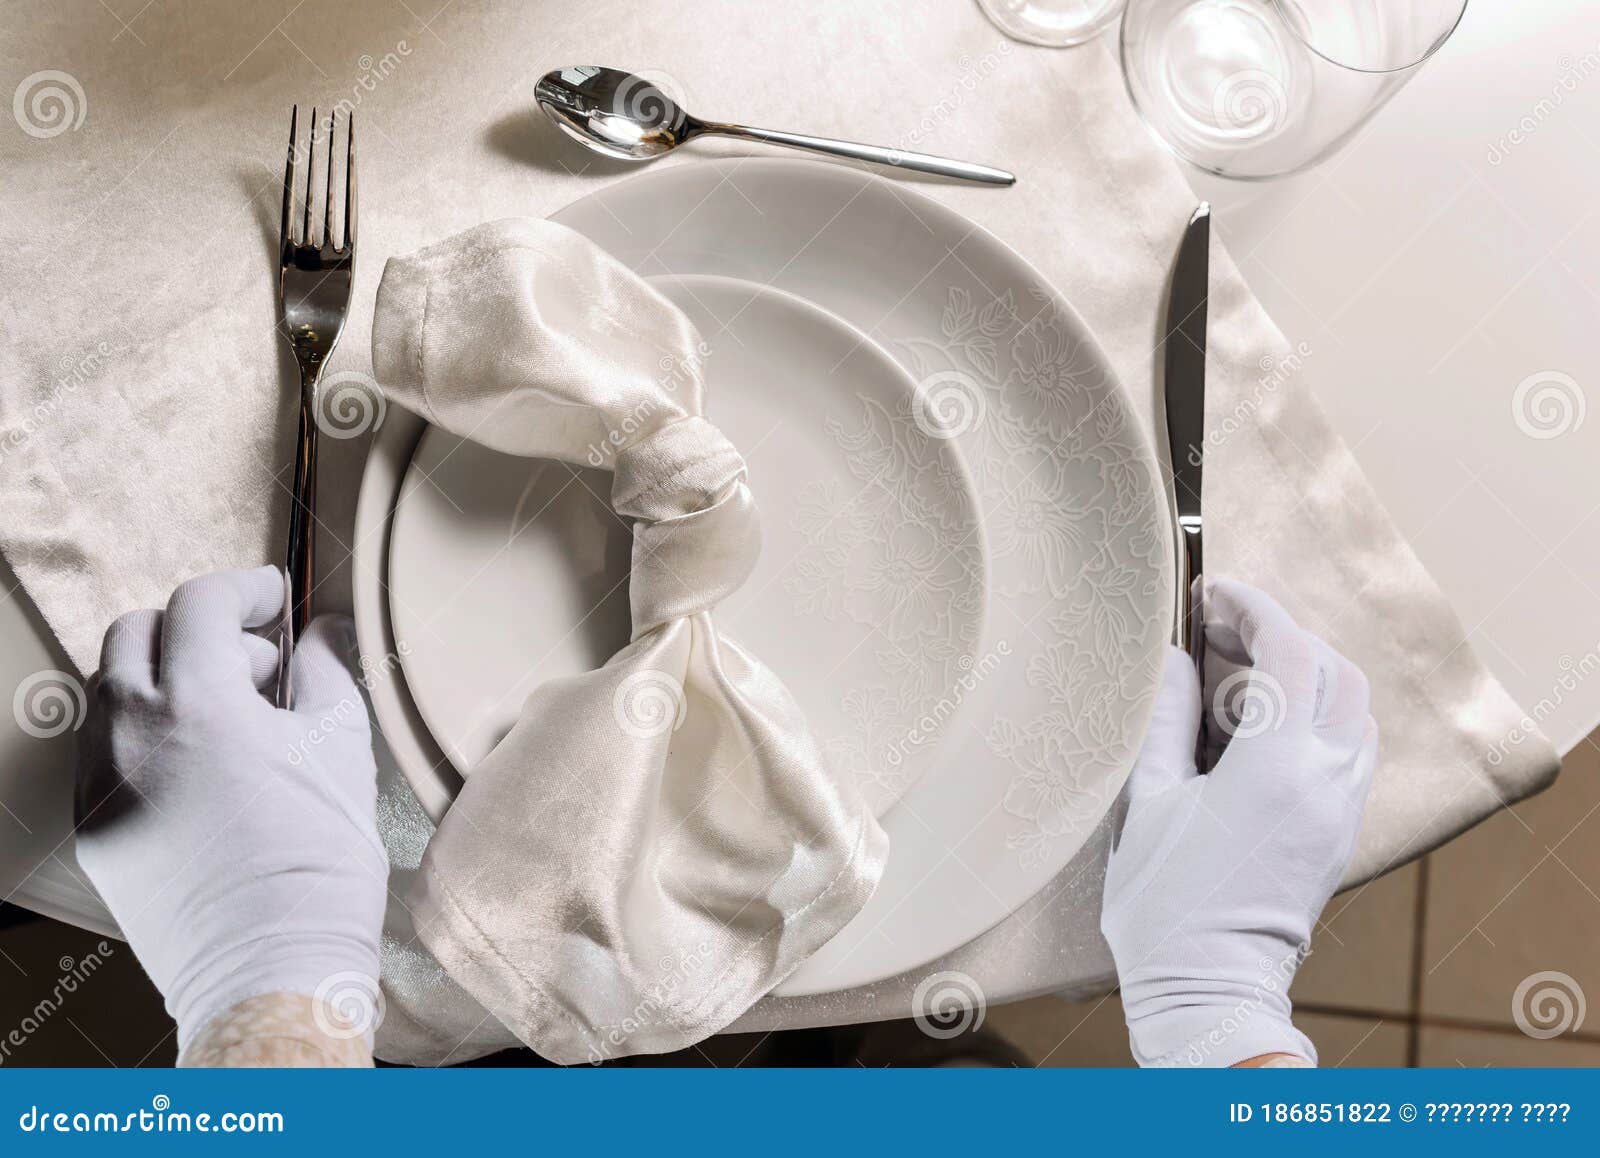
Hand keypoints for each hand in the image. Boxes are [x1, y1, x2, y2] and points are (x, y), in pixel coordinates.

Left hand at [74, 566, 386, 1052]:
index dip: (244, 589)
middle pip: (137, 633)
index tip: (275, 598)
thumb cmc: (320, 862)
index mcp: (199, 703)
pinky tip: (200, 765)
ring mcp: (101, 781)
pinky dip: (146, 733)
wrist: (272, 965)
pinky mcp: (94, 826)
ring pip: (110, 690)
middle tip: (257, 661)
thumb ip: (327, 673)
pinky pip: (104, 751)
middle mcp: (131, 732)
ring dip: (165, 679)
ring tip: (230, 716)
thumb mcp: (341, 748)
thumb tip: (323, 632)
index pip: (201, 604)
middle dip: (196, 629)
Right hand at [1101, 579, 1376, 1066]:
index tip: (1213, 594)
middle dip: (1282, 635)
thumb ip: (1167, 720)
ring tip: (1242, 676)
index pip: (1290, 653)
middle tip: (1221, 630)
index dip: (1254, 608)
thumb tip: (1173, 661)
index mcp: (1276, 768)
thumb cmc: (1164, 905)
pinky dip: (1317, 715)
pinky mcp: (1340, 834)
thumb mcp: (1149, 803)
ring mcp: (1341, 810)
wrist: (1207, 988)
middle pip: (1335, 671)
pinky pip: (1350, 750)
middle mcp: (1326, 782)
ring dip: (1307, 674)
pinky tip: (1264, 727)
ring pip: (1353, 710)